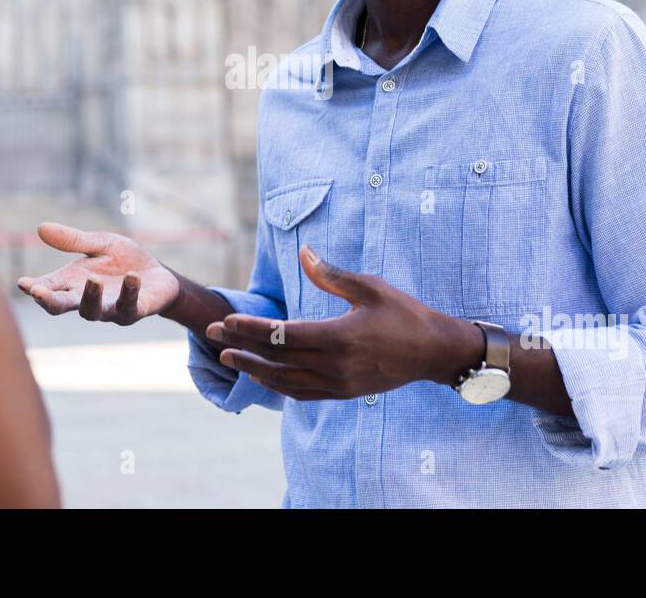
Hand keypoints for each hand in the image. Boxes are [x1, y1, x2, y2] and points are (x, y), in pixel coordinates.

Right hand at [17, 223, 180, 324]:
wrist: (159, 275)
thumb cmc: (124, 260)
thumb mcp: (100, 244)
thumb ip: (73, 241)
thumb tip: (41, 228)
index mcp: (73, 281)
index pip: (48, 287)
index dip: (34, 287)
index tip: (23, 283)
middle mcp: (86, 299)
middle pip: (61, 307)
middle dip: (50, 301)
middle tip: (39, 292)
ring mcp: (109, 309)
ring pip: (93, 311)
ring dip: (91, 297)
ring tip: (93, 280)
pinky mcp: (133, 311)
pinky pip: (128, 306)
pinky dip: (129, 291)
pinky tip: (132, 277)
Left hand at [204, 245, 483, 399]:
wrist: (433, 352)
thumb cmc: (404, 313)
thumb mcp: (370, 287)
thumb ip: (331, 274)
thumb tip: (302, 251)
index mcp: (340, 337)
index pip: (283, 335)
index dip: (252, 328)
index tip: (226, 320)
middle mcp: (336, 366)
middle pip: (277, 359)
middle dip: (241, 347)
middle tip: (211, 336)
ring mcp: (339, 384)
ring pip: (285, 381)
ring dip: (253, 369)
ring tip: (227, 357)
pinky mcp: (343, 393)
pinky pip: (302, 393)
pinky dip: (277, 386)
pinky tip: (261, 376)